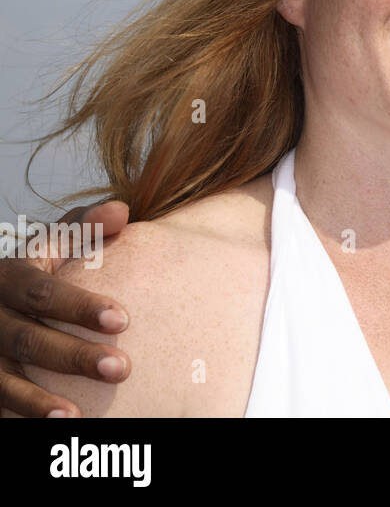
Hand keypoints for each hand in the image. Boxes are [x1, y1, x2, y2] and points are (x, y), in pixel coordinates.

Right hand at [0, 200, 131, 416]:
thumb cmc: (33, 273)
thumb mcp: (50, 243)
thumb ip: (83, 226)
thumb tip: (121, 212)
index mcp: (8, 278)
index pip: (43, 293)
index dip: (80, 307)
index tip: (123, 320)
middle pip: (28, 340)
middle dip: (73, 356)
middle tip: (121, 368)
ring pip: (3, 380)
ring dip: (37, 402)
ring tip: (77, 417)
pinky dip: (18, 419)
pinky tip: (50, 432)